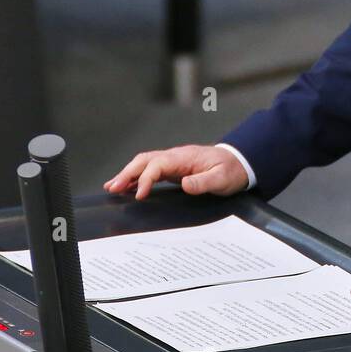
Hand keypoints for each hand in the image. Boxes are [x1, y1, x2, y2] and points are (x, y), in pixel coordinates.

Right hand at [103, 144, 248, 199]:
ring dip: (128, 174)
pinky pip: (150, 170)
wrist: (238, 163)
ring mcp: (173, 162)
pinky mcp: (173, 169)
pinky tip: (127, 186)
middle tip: (113, 188)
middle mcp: (175, 156)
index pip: (158, 165)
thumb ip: (204, 181)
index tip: (139, 194)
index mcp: (184, 157)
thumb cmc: (230, 171)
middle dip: (128, 173)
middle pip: (145, 160)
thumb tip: (185, 183)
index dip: (146, 178)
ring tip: (112, 187)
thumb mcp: (222, 178)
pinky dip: (137, 177)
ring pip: (144, 164)